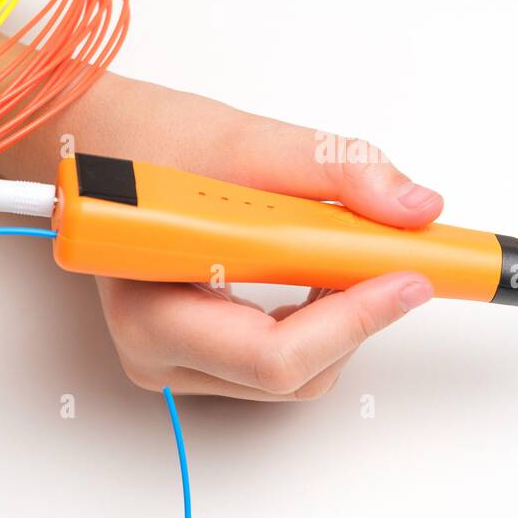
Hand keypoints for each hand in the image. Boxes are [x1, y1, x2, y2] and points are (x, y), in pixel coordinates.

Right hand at [0, 74, 443, 399]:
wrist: (101, 145)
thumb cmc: (153, 142)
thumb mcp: (252, 140)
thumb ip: (340, 170)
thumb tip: (415, 207)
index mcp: (154, 308)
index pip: (274, 352)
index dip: (353, 318)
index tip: (410, 275)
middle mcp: (158, 352)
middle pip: (293, 373)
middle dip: (355, 316)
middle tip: (392, 254)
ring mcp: (177, 362)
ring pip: (297, 376)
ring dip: (341, 318)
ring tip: (340, 250)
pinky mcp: (198, 358)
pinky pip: (284, 363)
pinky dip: (321, 321)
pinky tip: (318, 271)